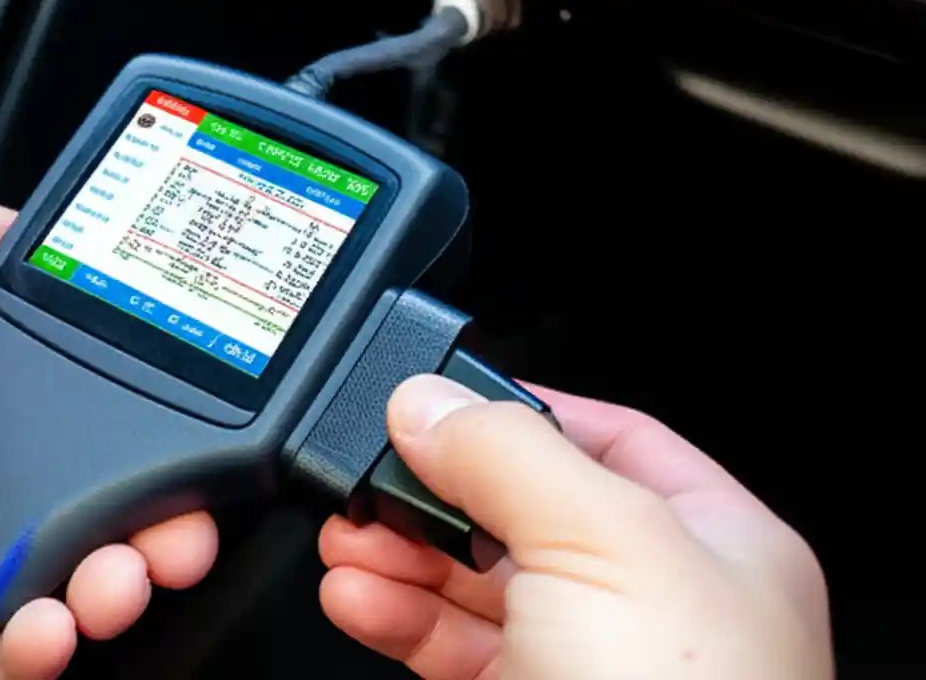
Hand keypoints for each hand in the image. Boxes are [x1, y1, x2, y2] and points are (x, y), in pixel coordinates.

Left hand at [0, 178, 217, 679]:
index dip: (135, 391)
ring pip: (67, 567)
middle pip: (86, 477)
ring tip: (125, 577)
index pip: (70, 374)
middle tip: (183, 519)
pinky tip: (50, 623)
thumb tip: (16, 222)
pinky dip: (50, 644)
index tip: (188, 404)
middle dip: (151, 499)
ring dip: (118, 576)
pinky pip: (11, 647)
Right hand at [319, 376, 831, 678]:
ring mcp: (586, 668)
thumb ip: (509, 455)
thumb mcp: (603, 546)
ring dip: (400, 555)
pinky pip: (449, 649)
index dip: (517, 414)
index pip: (606, 439)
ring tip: (346, 539)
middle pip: (524, 511)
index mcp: (712, 542)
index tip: (435, 405)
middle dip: (436, 492)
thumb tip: (428, 403)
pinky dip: (395, 618)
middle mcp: (652, 605)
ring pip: (475, 584)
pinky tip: (357, 598)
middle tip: (368, 479)